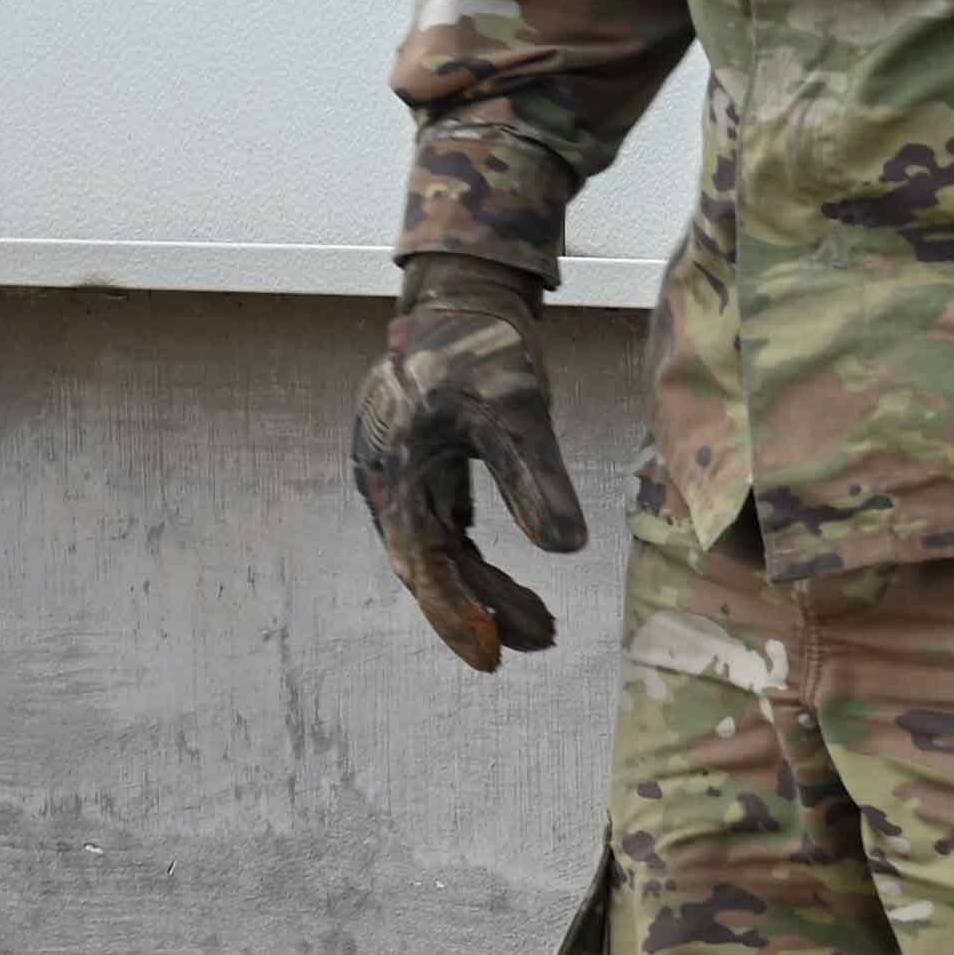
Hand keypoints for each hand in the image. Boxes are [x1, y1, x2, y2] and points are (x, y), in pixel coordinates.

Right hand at [352, 256, 589, 672]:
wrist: (461, 295)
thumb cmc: (482, 347)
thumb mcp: (518, 412)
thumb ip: (536, 480)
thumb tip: (566, 548)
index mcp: (395, 472)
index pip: (423, 564)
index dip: (457, 615)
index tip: (492, 659)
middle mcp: (386, 481)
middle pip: (428, 566)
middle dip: (480, 609)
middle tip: (540, 641)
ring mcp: (400, 474)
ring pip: (437, 550)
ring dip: (482, 587)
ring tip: (542, 625)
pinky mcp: (421, 466)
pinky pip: (442, 528)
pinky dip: (474, 558)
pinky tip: (507, 578)